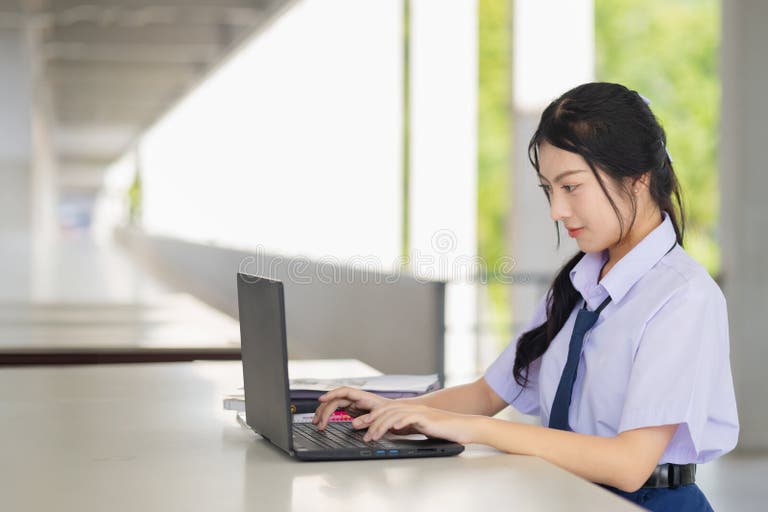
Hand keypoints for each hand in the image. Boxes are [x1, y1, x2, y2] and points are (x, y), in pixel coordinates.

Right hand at [312, 386, 392, 429]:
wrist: (394, 412)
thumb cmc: (389, 413)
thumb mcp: (380, 417)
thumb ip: (367, 420)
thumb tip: (353, 424)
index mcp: (362, 396)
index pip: (344, 391)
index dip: (331, 394)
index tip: (321, 400)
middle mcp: (355, 398)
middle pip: (335, 400)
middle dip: (324, 411)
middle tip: (318, 423)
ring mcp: (352, 402)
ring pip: (333, 404)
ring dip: (323, 413)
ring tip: (316, 424)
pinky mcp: (351, 408)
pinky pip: (335, 409)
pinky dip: (328, 415)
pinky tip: (323, 422)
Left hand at [351, 402, 476, 444]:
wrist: (463, 427)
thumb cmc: (443, 430)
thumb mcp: (421, 428)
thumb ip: (407, 427)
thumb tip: (392, 431)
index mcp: (409, 410)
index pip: (386, 410)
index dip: (372, 417)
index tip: (361, 426)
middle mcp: (412, 408)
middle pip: (386, 411)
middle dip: (370, 421)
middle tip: (360, 431)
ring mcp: (419, 412)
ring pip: (394, 415)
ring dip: (381, 425)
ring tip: (373, 436)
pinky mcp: (427, 418)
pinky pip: (410, 417)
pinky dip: (400, 423)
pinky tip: (393, 429)